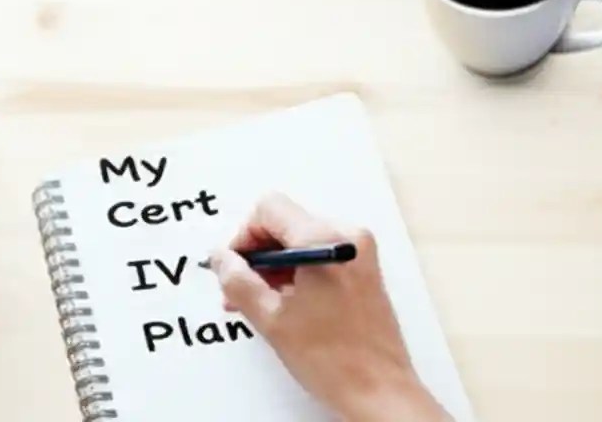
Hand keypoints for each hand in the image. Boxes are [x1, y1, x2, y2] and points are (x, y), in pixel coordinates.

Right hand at [209, 194, 448, 421]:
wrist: (379, 391)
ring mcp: (359, 253)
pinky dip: (296, 273)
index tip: (234, 264)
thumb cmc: (335, 359)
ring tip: (259, 302)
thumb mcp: (271, 318)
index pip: (270, 209)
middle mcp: (348, 237)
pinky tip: (283, 303)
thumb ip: (238, 280)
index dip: (244, 236)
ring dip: (274, 266)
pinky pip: (319, 255)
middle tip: (239, 288)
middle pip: (285, 223)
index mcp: (325, 241)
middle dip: (257, 255)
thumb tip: (221, 259)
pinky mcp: (363, 269)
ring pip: (300, 241)